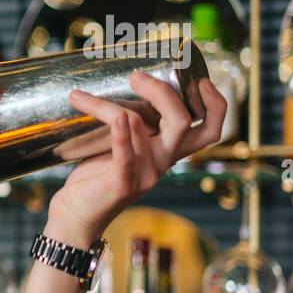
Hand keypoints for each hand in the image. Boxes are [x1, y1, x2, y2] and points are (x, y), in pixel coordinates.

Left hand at [47, 72, 227, 246]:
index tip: (200, 79)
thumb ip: (129, 126)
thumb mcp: (120, 147)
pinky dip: (121, 133)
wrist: (76, 216)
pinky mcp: (123, 184)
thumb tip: (115, 85)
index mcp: (168, 152)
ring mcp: (145, 174)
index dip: (216, 104)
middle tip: (136, 76)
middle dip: (164, 93)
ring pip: (139, 126)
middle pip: (184, 123)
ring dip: (107, 106)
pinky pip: (126, 155)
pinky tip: (117, 118)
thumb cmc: (95, 178)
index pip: (210, 131)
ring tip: (79, 96)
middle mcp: (163, 163)